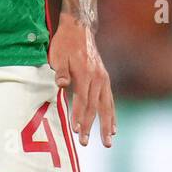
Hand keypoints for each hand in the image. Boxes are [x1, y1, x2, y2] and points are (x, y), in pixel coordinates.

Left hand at [48, 0, 115, 147]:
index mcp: (85, 73)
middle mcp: (98, 78)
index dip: (79, 116)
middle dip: (91, 126)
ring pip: (106, 106)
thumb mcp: (58, 55)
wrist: (80, 29)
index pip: (82, 100)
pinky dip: (112, 115)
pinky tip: (113, 128)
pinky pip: (110, 101)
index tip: (76, 131)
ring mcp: (104, 79)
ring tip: (107, 142)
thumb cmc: (65, 44)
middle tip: (86, 143)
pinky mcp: (105, 80)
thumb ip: (60, 71)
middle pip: (95, 107)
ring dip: (106, 125)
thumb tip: (61, 84)